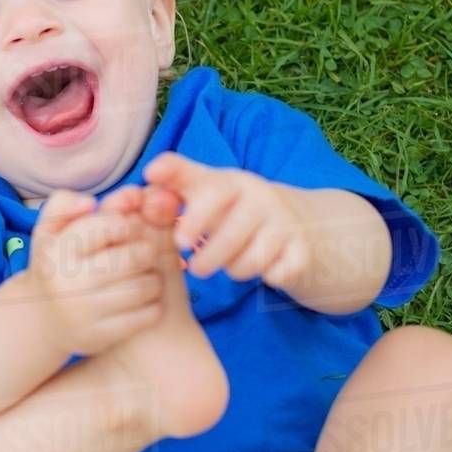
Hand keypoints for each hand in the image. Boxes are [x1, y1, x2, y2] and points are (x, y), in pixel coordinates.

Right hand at [24, 189, 163, 356]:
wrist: (39, 320)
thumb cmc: (54, 264)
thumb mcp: (48, 229)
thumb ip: (64, 203)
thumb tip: (89, 202)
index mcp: (57, 250)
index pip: (112, 225)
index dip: (129, 224)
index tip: (128, 229)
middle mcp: (67, 282)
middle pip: (133, 257)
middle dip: (147, 250)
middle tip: (145, 252)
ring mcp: (82, 313)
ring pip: (144, 287)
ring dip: (154, 277)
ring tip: (147, 274)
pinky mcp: (98, 337)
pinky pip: (145, 316)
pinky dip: (153, 304)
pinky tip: (145, 298)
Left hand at [143, 152, 315, 289]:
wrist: (296, 221)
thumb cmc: (232, 206)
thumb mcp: (206, 187)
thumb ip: (175, 180)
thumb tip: (149, 174)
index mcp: (232, 182)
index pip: (213, 193)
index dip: (195, 216)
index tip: (178, 240)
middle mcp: (261, 197)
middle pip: (229, 236)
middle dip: (207, 257)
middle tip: (195, 268)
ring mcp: (285, 223)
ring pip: (251, 260)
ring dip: (235, 269)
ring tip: (228, 265)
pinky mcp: (302, 249)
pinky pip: (280, 273)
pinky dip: (269, 276)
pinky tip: (264, 270)